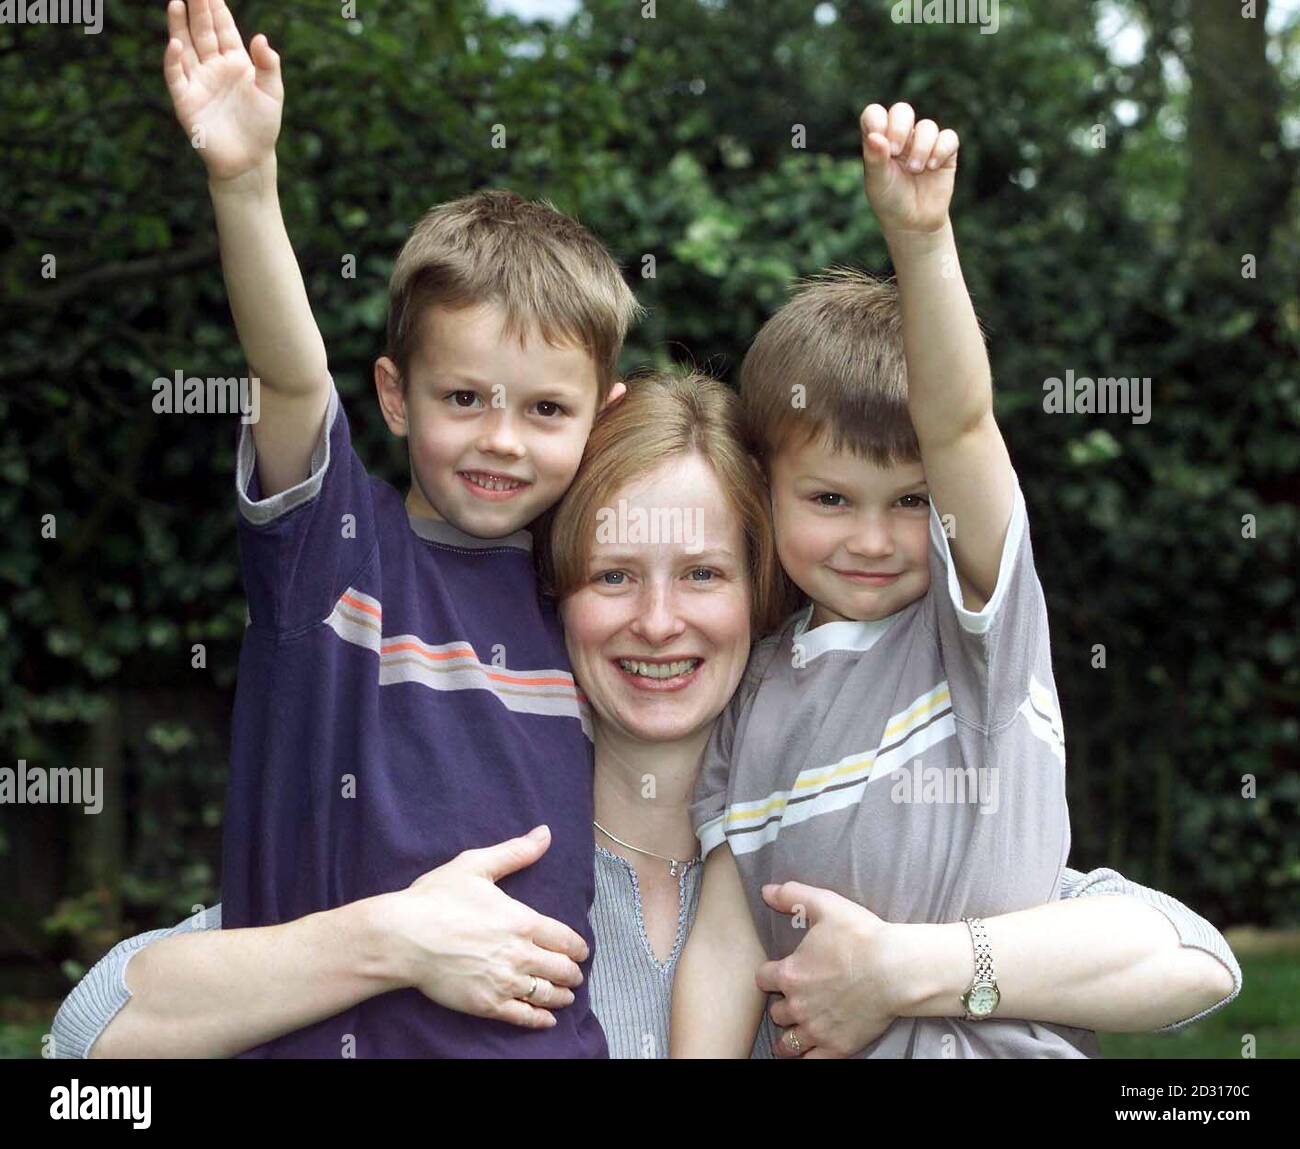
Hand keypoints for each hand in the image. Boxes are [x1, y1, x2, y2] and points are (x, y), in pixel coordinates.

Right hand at [163, 0, 282, 183]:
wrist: (248, 160)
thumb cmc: (263, 127)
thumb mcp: (273, 94)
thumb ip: (269, 65)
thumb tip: (261, 38)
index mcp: (235, 62)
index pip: (224, 29)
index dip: (217, 9)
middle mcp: (213, 67)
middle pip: (202, 32)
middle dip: (197, 9)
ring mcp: (198, 81)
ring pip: (185, 47)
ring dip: (179, 26)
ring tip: (176, 3)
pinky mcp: (186, 99)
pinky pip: (176, 75)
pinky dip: (173, 60)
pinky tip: (175, 43)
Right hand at [376, 825, 589, 1029]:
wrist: (403, 937)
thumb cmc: (436, 898)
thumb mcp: (477, 865)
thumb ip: (515, 852)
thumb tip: (545, 833)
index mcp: (522, 921)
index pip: (564, 938)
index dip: (578, 947)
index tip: (582, 952)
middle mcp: (520, 954)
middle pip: (561, 969)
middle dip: (572, 973)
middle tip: (575, 976)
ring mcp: (504, 981)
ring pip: (546, 994)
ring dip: (562, 996)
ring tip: (566, 997)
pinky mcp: (487, 1004)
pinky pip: (523, 1016)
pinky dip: (540, 1019)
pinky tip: (547, 1020)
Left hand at [757, 881, 902, 1057]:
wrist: (896, 969)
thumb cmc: (862, 936)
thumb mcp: (825, 905)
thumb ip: (792, 895)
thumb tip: (765, 890)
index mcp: (790, 974)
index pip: (762, 979)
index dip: (770, 974)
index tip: (779, 972)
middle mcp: (798, 1006)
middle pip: (776, 1013)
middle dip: (783, 1004)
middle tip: (797, 998)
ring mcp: (817, 1030)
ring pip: (788, 1044)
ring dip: (790, 1035)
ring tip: (797, 1028)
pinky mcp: (837, 1047)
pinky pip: (810, 1062)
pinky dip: (807, 1057)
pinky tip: (810, 1050)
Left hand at [860, 101, 959, 236]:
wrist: (913, 223)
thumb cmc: (890, 200)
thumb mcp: (877, 182)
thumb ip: (874, 159)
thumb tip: (875, 136)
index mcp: (879, 140)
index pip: (875, 114)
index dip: (876, 119)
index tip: (878, 139)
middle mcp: (901, 137)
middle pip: (902, 111)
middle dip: (899, 128)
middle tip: (895, 151)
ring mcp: (924, 143)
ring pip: (927, 126)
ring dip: (921, 147)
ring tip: (915, 170)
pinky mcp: (945, 152)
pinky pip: (949, 137)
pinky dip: (942, 149)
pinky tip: (933, 166)